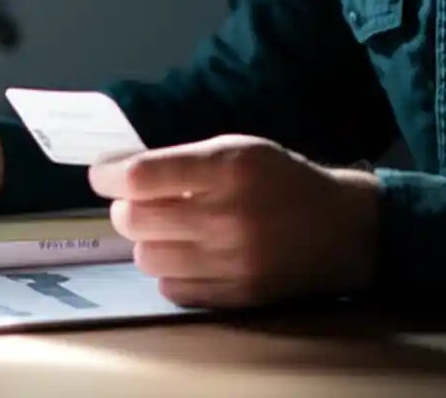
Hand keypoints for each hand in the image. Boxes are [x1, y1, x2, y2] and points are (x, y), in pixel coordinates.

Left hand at [88, 134, 380, 307]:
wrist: (343, 228)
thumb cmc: (279, 179)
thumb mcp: (235, 149)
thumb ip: (176, 159)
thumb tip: (111, 169)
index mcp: (227, 167)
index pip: (140, 177)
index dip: (108, 176)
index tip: (102, 176)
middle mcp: (227, 216)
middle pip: (134, 220)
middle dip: (125, 209)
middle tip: (139, 203)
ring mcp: (232, 262)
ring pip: (145, 257)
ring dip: (146, 241)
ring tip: (167, 230)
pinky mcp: (237, 296)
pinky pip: (170, 288)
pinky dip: (169, 271)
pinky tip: (189, 255)